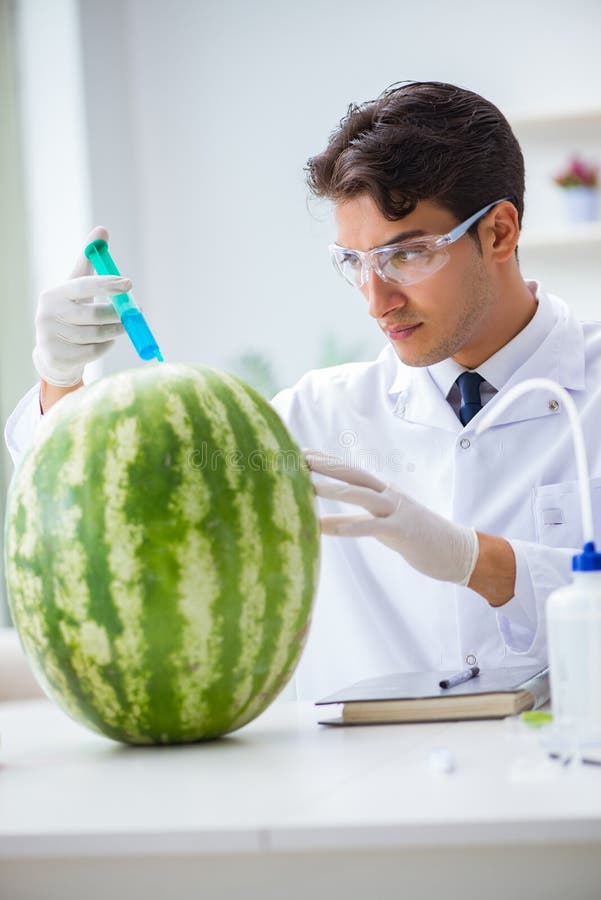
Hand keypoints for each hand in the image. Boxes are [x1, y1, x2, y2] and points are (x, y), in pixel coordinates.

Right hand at [32, 226, 128, 386]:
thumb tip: (102, 230)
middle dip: (117, 315)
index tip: (129, 284)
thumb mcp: (76, 287)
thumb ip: (88, 260)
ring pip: (96, 335)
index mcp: (54, 294)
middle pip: (92, 315)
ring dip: (115, 331)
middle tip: (135, 314)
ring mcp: (51, 337)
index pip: (83, 285)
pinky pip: (94, 352)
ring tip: (121, 327)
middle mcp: (47, 314)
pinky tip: (107, 341)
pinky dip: (106, 347)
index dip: (107, 284)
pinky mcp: (59, 356)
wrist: (54, 351)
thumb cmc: (70, 312)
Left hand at [304, 450, 478, 585]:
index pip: (350, 470)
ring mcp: (396, 511)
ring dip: (332, 489)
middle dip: (325, 464)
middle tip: (297, 457)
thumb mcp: (381, 526)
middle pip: (352, 474)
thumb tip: (323, 523)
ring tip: (307, 486)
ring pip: (360, 494)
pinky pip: (370, 527)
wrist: (457, 552)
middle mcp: (388, 495)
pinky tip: (327, 528)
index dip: (326, 460)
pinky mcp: (402, 531)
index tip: (300, 452)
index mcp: (383, 491)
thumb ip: (353, 522)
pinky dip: (346, 526)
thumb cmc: (417, 538)